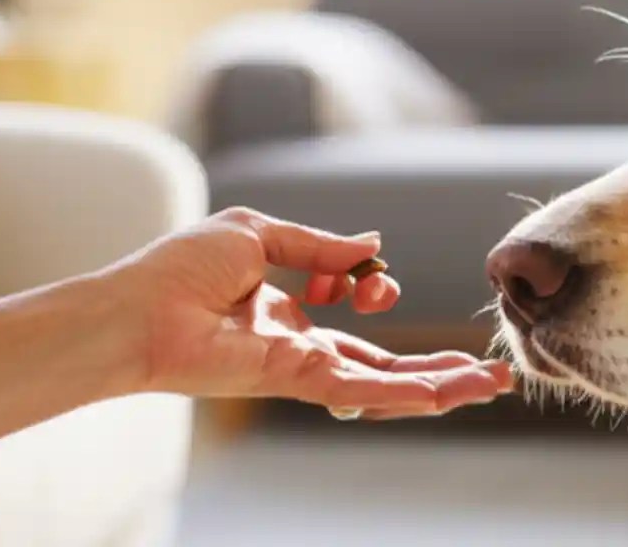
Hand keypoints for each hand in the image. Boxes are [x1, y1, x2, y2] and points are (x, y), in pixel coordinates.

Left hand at [112, 207, 512, 418]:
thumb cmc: (178, 267)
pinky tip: (446, 393)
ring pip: (384, 382)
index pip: (352, 308)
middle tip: (485, 365)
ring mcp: (302, 366)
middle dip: (435, 364)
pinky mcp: (297, 379)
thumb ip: (320, 246)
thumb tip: (374, 247)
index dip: (371, 288)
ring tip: (489, 384)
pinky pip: (361, 387)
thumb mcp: (257, 233)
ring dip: (439, 383)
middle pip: (383, 360)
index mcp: (287, 308)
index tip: (364, 269)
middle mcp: (301, 344)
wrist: (137, 306)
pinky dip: (405, 392)